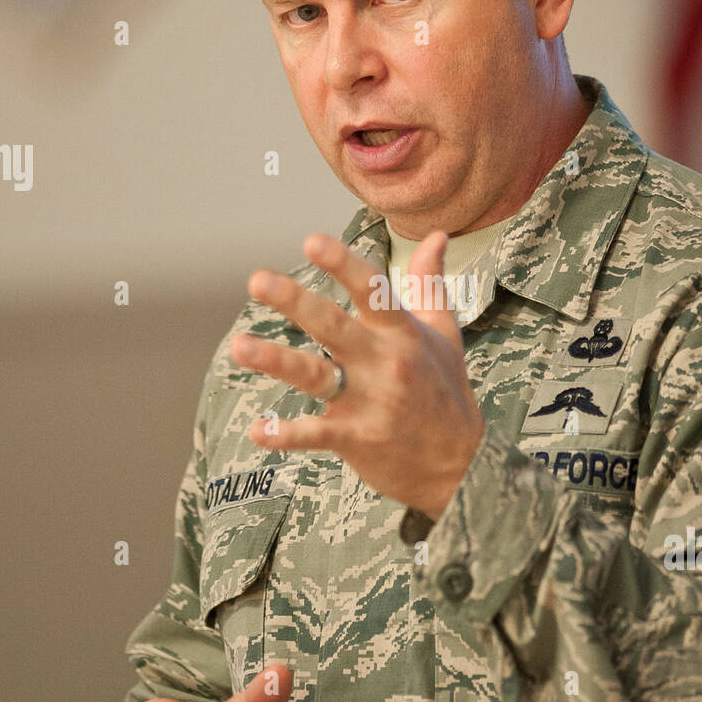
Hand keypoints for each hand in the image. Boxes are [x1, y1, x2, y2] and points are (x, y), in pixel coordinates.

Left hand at [230, 231, 484, 520]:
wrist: (462, 466)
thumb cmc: (448, 392)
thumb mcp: (445, 334)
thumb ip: (431, 283)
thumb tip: (437, 235)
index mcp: (403, 333)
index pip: (372, 290)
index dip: (343, 264)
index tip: (312, 241)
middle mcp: (385, 363)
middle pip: (334, 326)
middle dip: (295, 302)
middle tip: (257, 280)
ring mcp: (370, 402)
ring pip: (316, 376)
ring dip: (276, 361)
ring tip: (238, 347)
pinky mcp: (358, 439)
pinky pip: (316, 435)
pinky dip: (285, 434)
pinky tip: (256, 431)